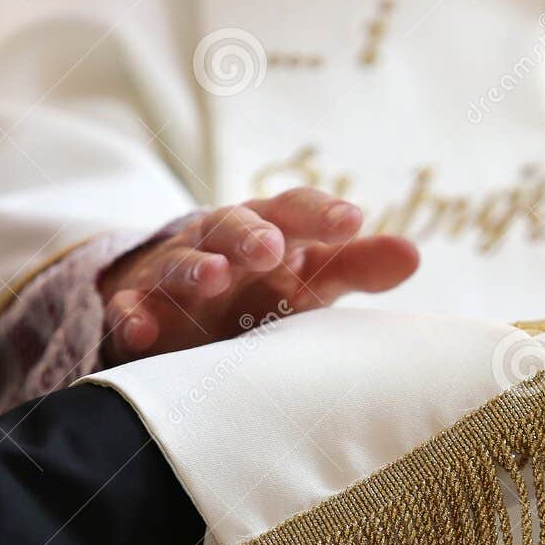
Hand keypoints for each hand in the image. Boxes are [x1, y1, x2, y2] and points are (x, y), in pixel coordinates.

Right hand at [97, 187, 418, 359]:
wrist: (172, 302)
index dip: (322, 214)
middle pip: (234, 226)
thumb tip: (414, 254)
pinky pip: (130, 310)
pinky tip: (140, 333)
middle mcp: (220, 243)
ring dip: (195, 268)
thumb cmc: (258, 289)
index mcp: (269, 230)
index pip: (296, 211)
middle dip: (251, 235)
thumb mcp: (308, 279)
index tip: (352, 222)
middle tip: (273, 248)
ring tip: (213, 278)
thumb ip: (355, 267)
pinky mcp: (137, 309)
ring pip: (181, 263)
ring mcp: (174, 274)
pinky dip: (132, 318)